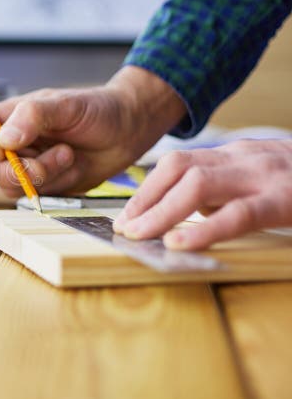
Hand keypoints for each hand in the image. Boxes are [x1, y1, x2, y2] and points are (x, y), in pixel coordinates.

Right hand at [0, 66, 185, 196]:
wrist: (129, 130)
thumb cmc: (96, 108)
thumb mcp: (65, 105)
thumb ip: (33, 117)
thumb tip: (4, 139)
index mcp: (5, 118)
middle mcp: (9, 144)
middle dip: (13, 170)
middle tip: (39, 164)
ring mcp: (25, 166)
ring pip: (10, 186)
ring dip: (41, 175)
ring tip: (68, 154)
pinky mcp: (44, 185)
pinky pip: (36, 195)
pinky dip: (56, 183)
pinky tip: (73, 164)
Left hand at [113, 139, 291, 249]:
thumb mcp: (262, 177)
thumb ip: (227, 190)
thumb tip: (187, 213)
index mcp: (236, 155)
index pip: (177, 164)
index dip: (146, 190)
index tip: (126, 215)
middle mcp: (245, 158)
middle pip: (177, 169)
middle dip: (145, 200)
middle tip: (123, 229)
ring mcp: (265, 175)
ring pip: (198, 185)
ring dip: (161, 211)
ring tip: (140, 236)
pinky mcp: (286, 199)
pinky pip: (239, 213)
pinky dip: (205, 229)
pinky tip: (180, 243)